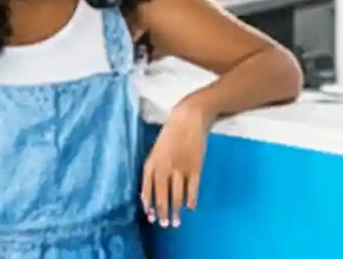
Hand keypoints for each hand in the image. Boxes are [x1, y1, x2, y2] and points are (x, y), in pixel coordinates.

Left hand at [140, 97, 212, 227]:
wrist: (188, 118)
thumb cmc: (170, 134)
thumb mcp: (156, 150)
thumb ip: (154, 168)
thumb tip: (152, 191)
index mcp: (152, 162)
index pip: (147, 189)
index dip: (148, 204)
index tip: (150, 216)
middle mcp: (164, 168)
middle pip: (162, 196)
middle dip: (162, 212)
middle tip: (164, 224)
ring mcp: (180, 168)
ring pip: (177, 196)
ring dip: (176, 211)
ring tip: (176, 222)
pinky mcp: (195, 167)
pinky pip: (192, 189)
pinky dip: (191, 200)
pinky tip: (190, 207)